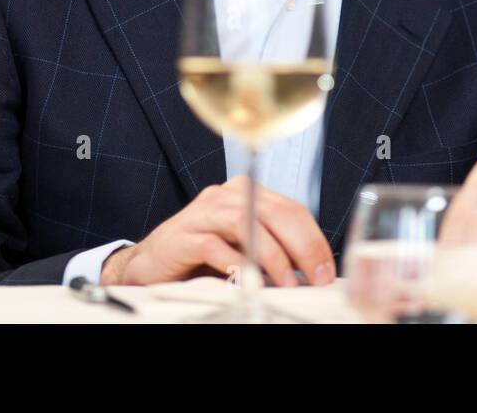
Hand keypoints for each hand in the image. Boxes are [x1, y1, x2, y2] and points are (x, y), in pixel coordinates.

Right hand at [99, 176, 335, 286]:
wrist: (150, 263)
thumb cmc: (201, 258)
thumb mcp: (243, 249)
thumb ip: (271, 250)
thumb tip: (311, 272)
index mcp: (246, 194)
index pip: (292, 210)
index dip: (314, 240)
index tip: (326, 270)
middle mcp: (226, 196)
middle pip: (276, 212)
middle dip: (303, 247)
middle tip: (316, 278)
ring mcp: (203, 213)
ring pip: (247, 223)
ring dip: (273, 256)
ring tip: (287, 283)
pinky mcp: (183, 236)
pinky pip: (215, 245)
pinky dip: (235, 264)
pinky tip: (247, 280)